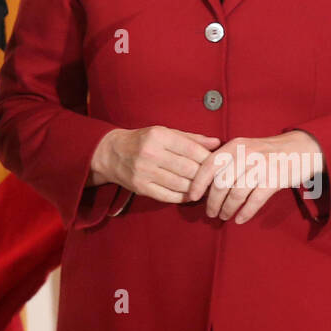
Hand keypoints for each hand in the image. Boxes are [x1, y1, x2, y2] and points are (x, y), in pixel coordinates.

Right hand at [88, 126, 221, 203]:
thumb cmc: (143, 141)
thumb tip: (217, 143)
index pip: (191, 149)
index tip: (219, 164)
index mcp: (158, 136)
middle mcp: (150, 153)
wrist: (112, 153)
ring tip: (205, 188)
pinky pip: (169, 196)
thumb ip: (191, 139)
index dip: (208, 159)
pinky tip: (190, 194)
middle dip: (205, 175)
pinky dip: (183, 197)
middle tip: (216, 179)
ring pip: (181, 184)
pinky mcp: (140, 188)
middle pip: (188, 168)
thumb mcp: (165, 133)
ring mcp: (144, 172)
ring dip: (196, 188)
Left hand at [186, 131, 323, 222]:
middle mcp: (246, 154)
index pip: (209, 165)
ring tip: (223, 216)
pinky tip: (239, 219)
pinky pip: (255, 200)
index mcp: (234, 146)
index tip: (192, 197)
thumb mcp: (244, 147)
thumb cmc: (265, 152)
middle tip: (210, 213)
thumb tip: (203, 182)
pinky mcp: (275, 179)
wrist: (299, 148)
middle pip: (221, 183)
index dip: (198, 183)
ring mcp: (261, 167)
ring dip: (227, 209)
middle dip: (213, 202)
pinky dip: (245, 212)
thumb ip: (226, 160)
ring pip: (237, 194)